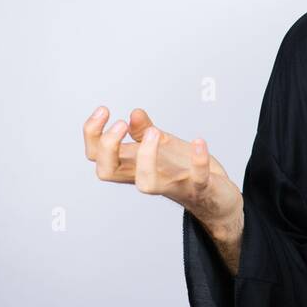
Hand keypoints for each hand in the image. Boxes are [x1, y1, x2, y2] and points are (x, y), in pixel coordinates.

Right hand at [82, 106, 241, 236]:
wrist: (214, 197)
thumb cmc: (182, 170)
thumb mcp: (162, 145)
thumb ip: (144, 130)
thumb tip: (134, 114)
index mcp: (133, 166)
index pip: (96, 156)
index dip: (92, 133)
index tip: (105, 110)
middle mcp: (147, 177)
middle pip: (107, 172)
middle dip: (107, 146)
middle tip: (121, 123)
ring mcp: (172, 185)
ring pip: (146, 184)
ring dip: (147, 157)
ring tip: (154, 131)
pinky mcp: (200, 189)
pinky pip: (197, 179)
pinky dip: (198, 161)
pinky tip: (199, 142)